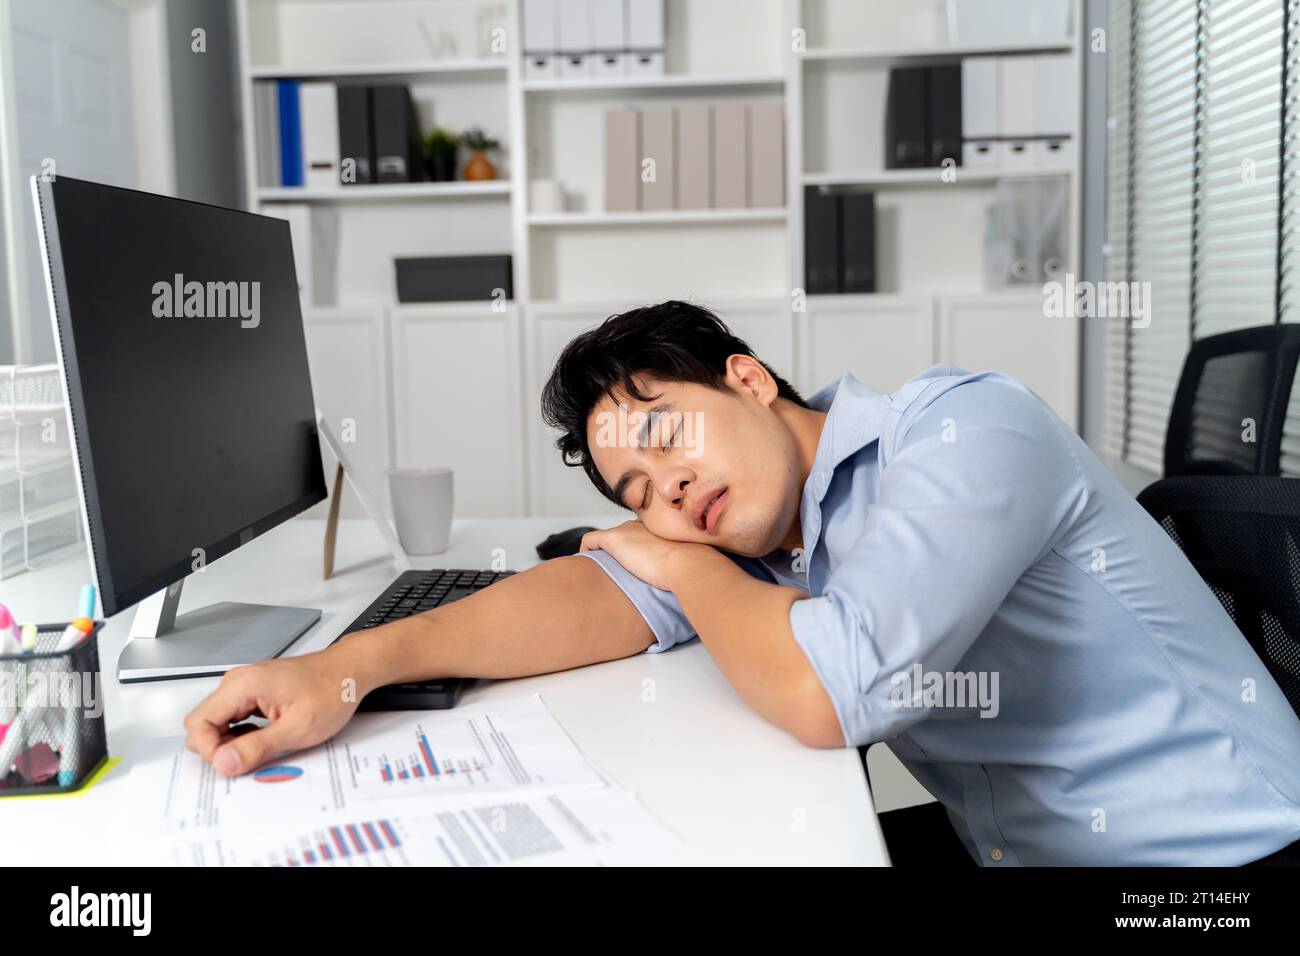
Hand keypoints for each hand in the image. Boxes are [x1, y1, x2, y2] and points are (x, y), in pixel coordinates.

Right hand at [183, 646, 364, 776]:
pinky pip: (233, 720)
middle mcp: (239, 682)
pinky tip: (265, 739)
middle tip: (249, 758)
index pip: (198, 723)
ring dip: (232, 743)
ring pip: (217, 723)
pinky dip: (242, 735)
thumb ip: (258, 747)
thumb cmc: (333, 690)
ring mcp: (245, 687)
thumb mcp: (298, 728)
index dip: (210, 750)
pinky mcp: (254, 694)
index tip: (231, 764)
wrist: (351, 671)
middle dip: (219, 748)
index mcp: (243, 685)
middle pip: (203, 724)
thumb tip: (224, 762)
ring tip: (264, 747)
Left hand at [579, 520, 704, 589]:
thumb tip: (683, 579)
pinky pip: (590, 540)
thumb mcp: (685, 561)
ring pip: (606, 539)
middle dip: (619, 552)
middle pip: (622, 535)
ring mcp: (626, 530)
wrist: (686, 562)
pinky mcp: (613, 539)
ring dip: (603, 553)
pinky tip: (589, 564)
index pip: (640, 535)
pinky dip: (587, 550)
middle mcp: (640, 525)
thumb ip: (679, 563)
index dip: (635, 549)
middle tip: (618, 571)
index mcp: (657, 528)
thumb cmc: (691, 566)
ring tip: (603, 570)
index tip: (635, 564)